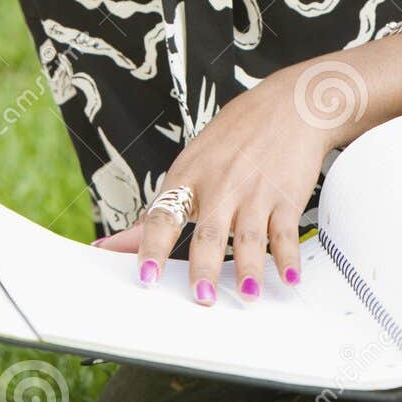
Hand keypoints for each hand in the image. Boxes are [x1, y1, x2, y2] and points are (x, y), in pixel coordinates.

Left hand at [95, 54, 372, 306]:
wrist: (289, 104)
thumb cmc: (234, 138)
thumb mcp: (191, 164)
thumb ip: (158, 211)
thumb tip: (112, 246)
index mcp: (189, 175)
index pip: (164, 214)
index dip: (152, 247)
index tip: (146, 276)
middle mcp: (220, 183)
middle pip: (208, 231)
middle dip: (205, 267)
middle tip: (202, 297)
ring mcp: (254, 189)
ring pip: (249, 234)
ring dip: (250, 267)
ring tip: (248, 294)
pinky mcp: (285, 194)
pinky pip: (285, 230)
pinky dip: (288, 256)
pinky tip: (288, 276)